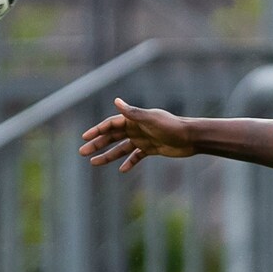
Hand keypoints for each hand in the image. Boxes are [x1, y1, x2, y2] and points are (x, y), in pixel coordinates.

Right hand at [79, 98, 194, 171]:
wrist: (190, 137)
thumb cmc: (171, 126)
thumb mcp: (150, 119)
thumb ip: (132, 112)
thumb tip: (116, 101)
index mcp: (133, 119)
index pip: (110, 124)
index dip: (97, 131)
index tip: (85, 138)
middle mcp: (136, 128)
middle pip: (112, 137)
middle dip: (97, 144)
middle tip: (83, 152)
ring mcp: (142, 139)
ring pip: (121, 148)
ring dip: (108, 155)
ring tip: (94, 163)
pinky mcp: (151, 149)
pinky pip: (136, 156)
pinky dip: (129, 162)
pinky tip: (121, 170)